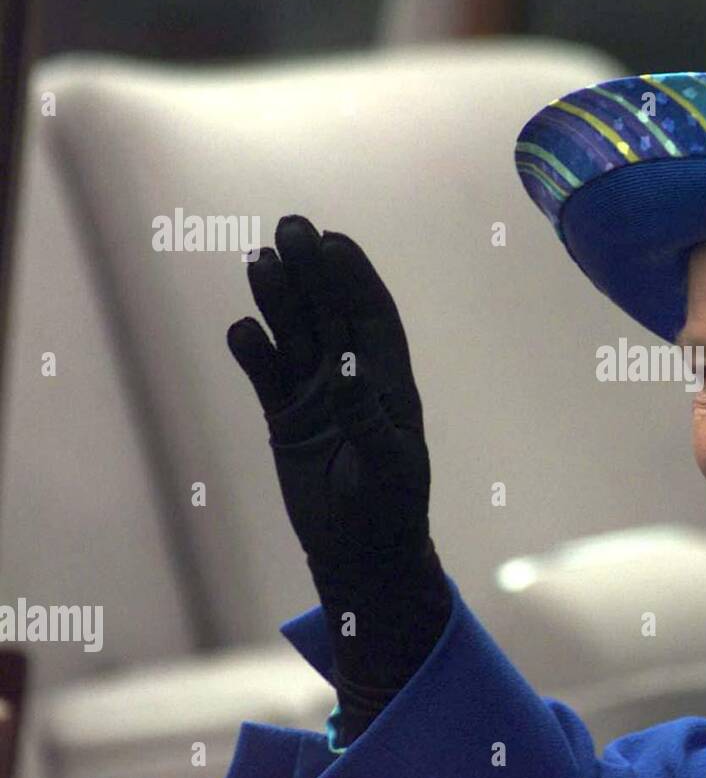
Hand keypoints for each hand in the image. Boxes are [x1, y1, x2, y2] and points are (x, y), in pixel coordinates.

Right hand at [227, 215, 430, 568]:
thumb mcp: (387, 465)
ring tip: (260, 261)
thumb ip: (368, 417)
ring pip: (294, 334)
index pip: (371, 316)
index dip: (354, 277)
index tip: (334, 242)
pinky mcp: (285, 417)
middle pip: (328, 312)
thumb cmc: (390, 508)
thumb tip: (349, 370)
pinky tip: (242, 331)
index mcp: (388, 380)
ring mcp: (316, 394)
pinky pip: (266, 376)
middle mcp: (352, 377)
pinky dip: (254, 352)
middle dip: (312, 271)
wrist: (360, 552)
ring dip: (278, 299)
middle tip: (290, 226)